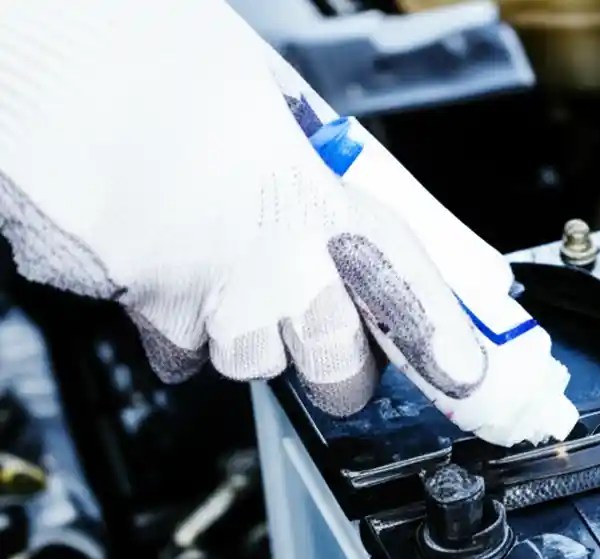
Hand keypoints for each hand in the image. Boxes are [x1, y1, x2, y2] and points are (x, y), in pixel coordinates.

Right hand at [0, 0, 486, 417]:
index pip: (406, 295)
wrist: (45, 53)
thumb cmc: (151, 50)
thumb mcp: (270, 98)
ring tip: (228, 271)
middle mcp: (265, 263)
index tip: (467, 378)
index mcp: (316, 199)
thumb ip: (318, 166)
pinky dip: (174, 322)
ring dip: (250, 335)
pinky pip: (172, 346)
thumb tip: (349, 202)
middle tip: (333, 335)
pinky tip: (164, 266)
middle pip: (334, 371)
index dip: (442, 346)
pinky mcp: (129, 305)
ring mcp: (195, 294)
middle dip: (341, 367)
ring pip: (250, 362)